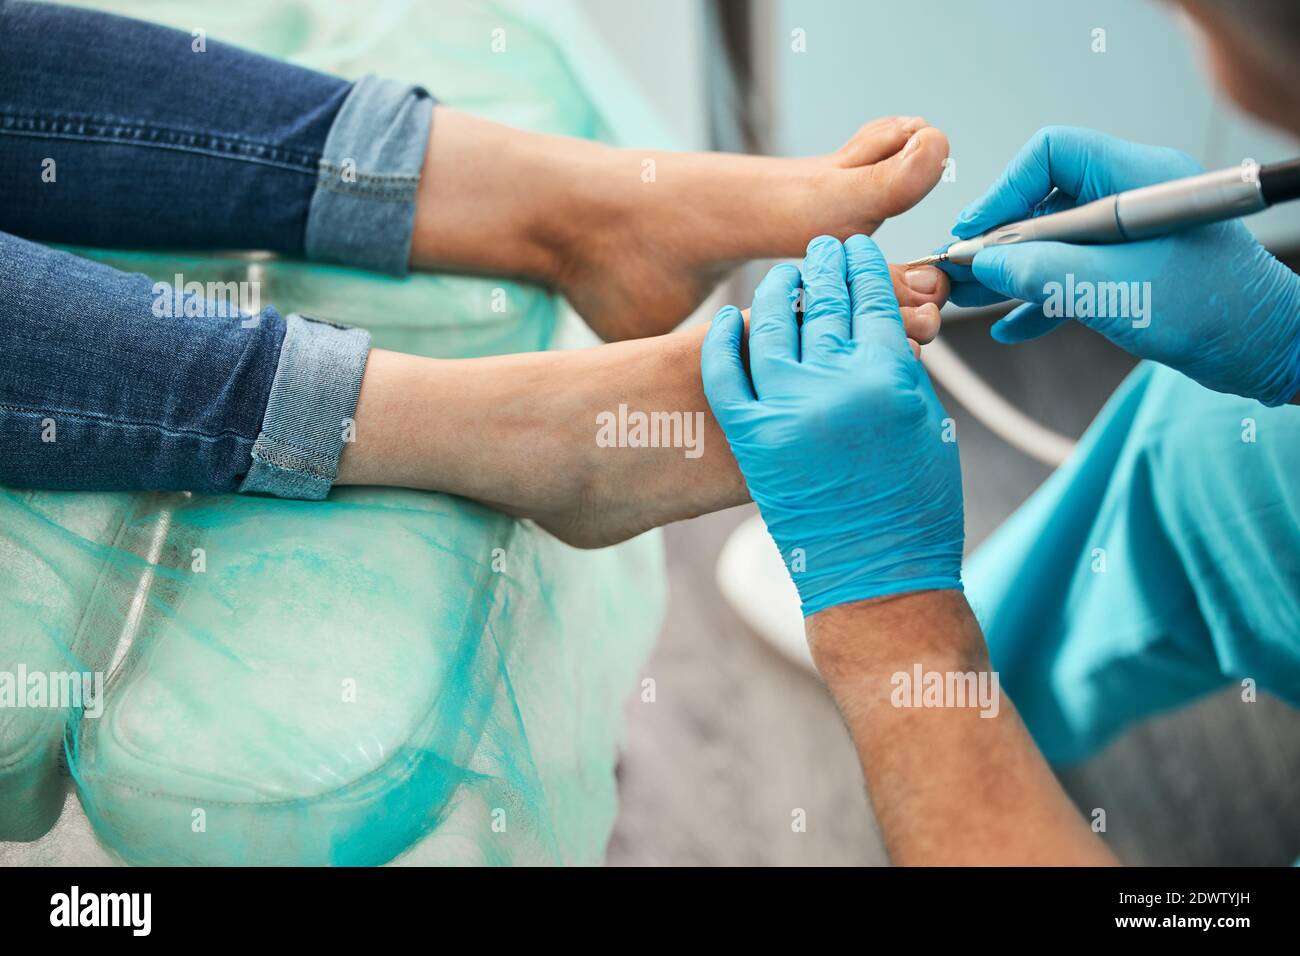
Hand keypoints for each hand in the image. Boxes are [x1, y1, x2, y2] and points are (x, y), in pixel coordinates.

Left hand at [701, 235, 963, 615]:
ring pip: (770, 326)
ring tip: (784, 276)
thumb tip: (880, 323)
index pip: (872, 299)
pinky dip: (723, 342)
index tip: (860, 251)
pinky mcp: (750, 436)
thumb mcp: (924, 421)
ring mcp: (785, 407)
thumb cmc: (915, 504)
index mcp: (887, 375)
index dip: (866, 269)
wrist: (875, 572)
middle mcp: (834, 383)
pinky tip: (728, 320)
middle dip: (824, 268)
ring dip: (777, 292)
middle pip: (823, 303)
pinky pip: (725, 374)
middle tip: (822, 251)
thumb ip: (898, 366)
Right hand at [943, 126, 1299, 405]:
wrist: (1268, 352)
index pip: (1051, 155)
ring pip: (1053, 242)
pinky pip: (1073, 274)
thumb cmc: (1212, 312)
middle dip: (997, 240)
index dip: (1005, 191)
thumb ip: (1043, 273)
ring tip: (969, 299)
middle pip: (1045, 201)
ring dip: (1011, 273)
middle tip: (958, 272)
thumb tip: (982, 263)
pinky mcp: (1133, 271)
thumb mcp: (1115, 290)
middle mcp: (1131, 197)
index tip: (973, 234)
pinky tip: (1013, 326)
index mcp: (1136, 178)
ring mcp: (1132, 236)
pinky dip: (1041, 298)